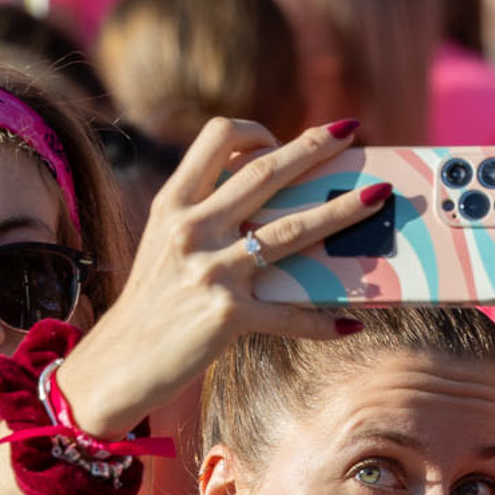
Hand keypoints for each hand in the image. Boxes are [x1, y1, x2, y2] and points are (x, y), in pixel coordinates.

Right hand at [57, 118, 384, 431]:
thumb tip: (270, 205)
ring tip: (378, 197)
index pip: (216, 138)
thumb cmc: (150, 304)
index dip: (255, 130)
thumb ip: (205, 218)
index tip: (280, 141)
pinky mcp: (228, 315)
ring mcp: (211, 270)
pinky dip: (323, 321)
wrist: (116, 364)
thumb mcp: (166, 245)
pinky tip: (352, 323)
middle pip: (264, 173)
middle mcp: (191, 229)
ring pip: (291, 230)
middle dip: (314, 147)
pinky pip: (290, 314)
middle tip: (350, 129)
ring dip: (342, 211)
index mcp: (174, 204)